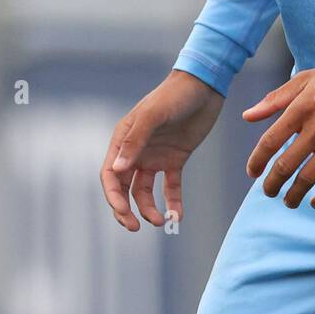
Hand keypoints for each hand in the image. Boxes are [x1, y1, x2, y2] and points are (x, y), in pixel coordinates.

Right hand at [100, 69, 222, 230]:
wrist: (204, 85)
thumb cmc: (174, 95)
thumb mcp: (153, 115)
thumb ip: (134, 142)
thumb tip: (117, 170)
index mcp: (123, 140)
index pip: (110, 175)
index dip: (113, 198)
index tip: (124, 214)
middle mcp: (136, 151)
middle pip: (123, 188)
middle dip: (126, 210)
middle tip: (135, 227)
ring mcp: (155, 156)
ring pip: (145, 191)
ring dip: (149, 209)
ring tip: (163, 222)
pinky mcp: (175, 159)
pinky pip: (170, 187)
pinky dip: (172, 202)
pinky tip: (178, 216)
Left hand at [243, 58, 314, 209]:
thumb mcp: (306, 79)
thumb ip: (275, 99)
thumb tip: (247, 116)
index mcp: (301, 107)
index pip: (270, 141)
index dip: (257, 161)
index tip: (252, 172)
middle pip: (286, 165)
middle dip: (272, 184)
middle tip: (269, 192)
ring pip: (308, 179)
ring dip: (293, 195)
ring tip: (288, 201)